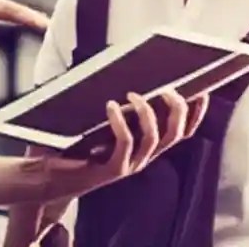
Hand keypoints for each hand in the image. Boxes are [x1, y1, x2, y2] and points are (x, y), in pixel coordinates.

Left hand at [37, 89, 208, 202]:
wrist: (47, 177)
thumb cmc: (73, 145)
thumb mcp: (99, 122)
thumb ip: (118, 104)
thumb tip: (130, 71)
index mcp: (146, 146)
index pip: (182, 131)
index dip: (196, 112)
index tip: (202, 89)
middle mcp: (144, 157)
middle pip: (177, 134)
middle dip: (178, 109)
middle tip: (167, 88)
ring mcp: (130, 166)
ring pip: (154, 139)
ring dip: (147, 113)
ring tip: (133, 94)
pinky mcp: (112, 171)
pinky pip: (125, 144)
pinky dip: (120, 122)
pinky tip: (110, 106)